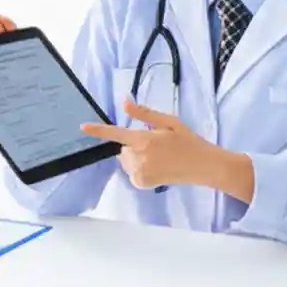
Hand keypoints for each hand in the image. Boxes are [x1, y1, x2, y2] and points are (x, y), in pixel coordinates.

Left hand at [81, 98, 254, 199]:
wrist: (203, 165)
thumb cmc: (188, 141)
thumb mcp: (169, 121)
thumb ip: (144, 114)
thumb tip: (125, 103)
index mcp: (144, 140)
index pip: (116, 134)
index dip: (98, 130)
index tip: (83, 127)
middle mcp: (139, 158)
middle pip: (122, 148)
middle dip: (133, 145)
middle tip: (156, 144)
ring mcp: (140, 173)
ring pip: (126, 161)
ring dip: (136, 157)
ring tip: (158, 156)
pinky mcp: (142, 183)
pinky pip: (131, 172)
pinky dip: (140, 168)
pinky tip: (157, 167)